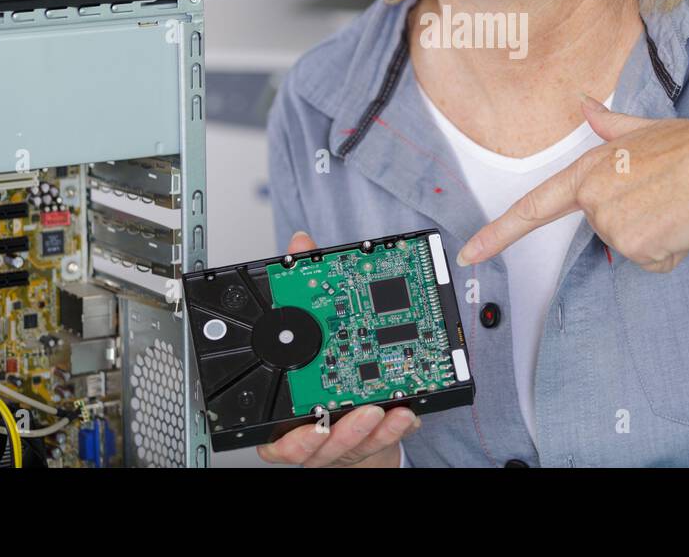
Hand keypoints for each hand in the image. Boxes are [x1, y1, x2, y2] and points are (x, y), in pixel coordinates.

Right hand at [255, 230, 420, 466]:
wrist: (339, 413)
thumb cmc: (317, 371)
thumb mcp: (309, 329)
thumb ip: (305, 289)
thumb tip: (302, 244)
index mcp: (287, 416)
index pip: (280, 435)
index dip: (293, 439)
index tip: (307, 428)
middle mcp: (312, 432)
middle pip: (321, 445)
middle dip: (342, 431)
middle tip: (363, 412)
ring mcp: (342, 438)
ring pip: (353, 444)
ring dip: (372, 429)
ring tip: (387, 410)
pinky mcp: (369, 441)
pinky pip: (382, 442)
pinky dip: (396, 429)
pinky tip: (408, 413)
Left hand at [457, 97, 688, 272]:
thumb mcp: (645, 130)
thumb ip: (609, 125)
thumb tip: (584, 103)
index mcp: (589, 168)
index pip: (533, 206)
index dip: (497, 233)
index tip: (469, 254)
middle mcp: (592, 195)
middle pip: (602, 231)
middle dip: (636, 222)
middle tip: (665, 194)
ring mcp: (611, 221)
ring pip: (629, 250)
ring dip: (657, 236)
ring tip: (678, 204)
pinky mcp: (636, 243)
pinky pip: (651, 262)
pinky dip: (672, 250)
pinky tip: (686, 221)